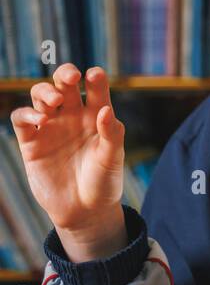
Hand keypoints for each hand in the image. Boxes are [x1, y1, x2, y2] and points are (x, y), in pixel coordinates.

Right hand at [9, 64, 127, 260]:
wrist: (84, 210)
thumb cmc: (104, 182)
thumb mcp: (113, 158)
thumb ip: (111, 134)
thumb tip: (105, 109)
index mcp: (97, 117)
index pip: (96, 90)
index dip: (95, 79)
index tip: (94, 74)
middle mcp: (73, 117)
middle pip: (64, 85)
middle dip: (65, 74)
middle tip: (71, 76)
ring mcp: (51, 127)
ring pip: (41, 96)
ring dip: (45, 91)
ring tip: (55, 101)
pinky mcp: (32, 142)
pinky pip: (22, 120)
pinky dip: (27, 114)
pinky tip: (40, 119)